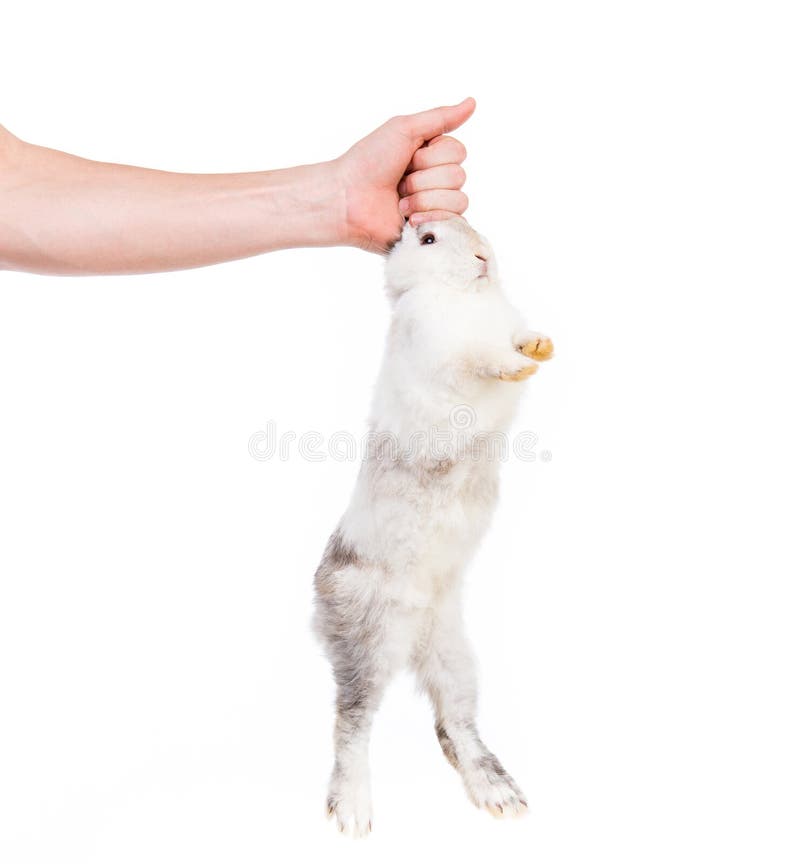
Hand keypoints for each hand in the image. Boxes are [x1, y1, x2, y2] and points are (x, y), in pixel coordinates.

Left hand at [334, 98, 475, 253]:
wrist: (348, 200)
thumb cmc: (368, 163)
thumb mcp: (403, 129)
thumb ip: (440, 118)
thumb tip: (472, 102)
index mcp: (430, 156)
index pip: (458, 151)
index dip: (433, 156)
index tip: (407, 158)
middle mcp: (435, 181)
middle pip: (458, 175)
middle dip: (424, 178)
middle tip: (399, 182)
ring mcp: (435, 207)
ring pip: (459, 199)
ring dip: (424, 198)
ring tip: (400, 203)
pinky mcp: (432, 231)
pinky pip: (454, 221)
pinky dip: (430, 216)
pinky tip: (409, 219)